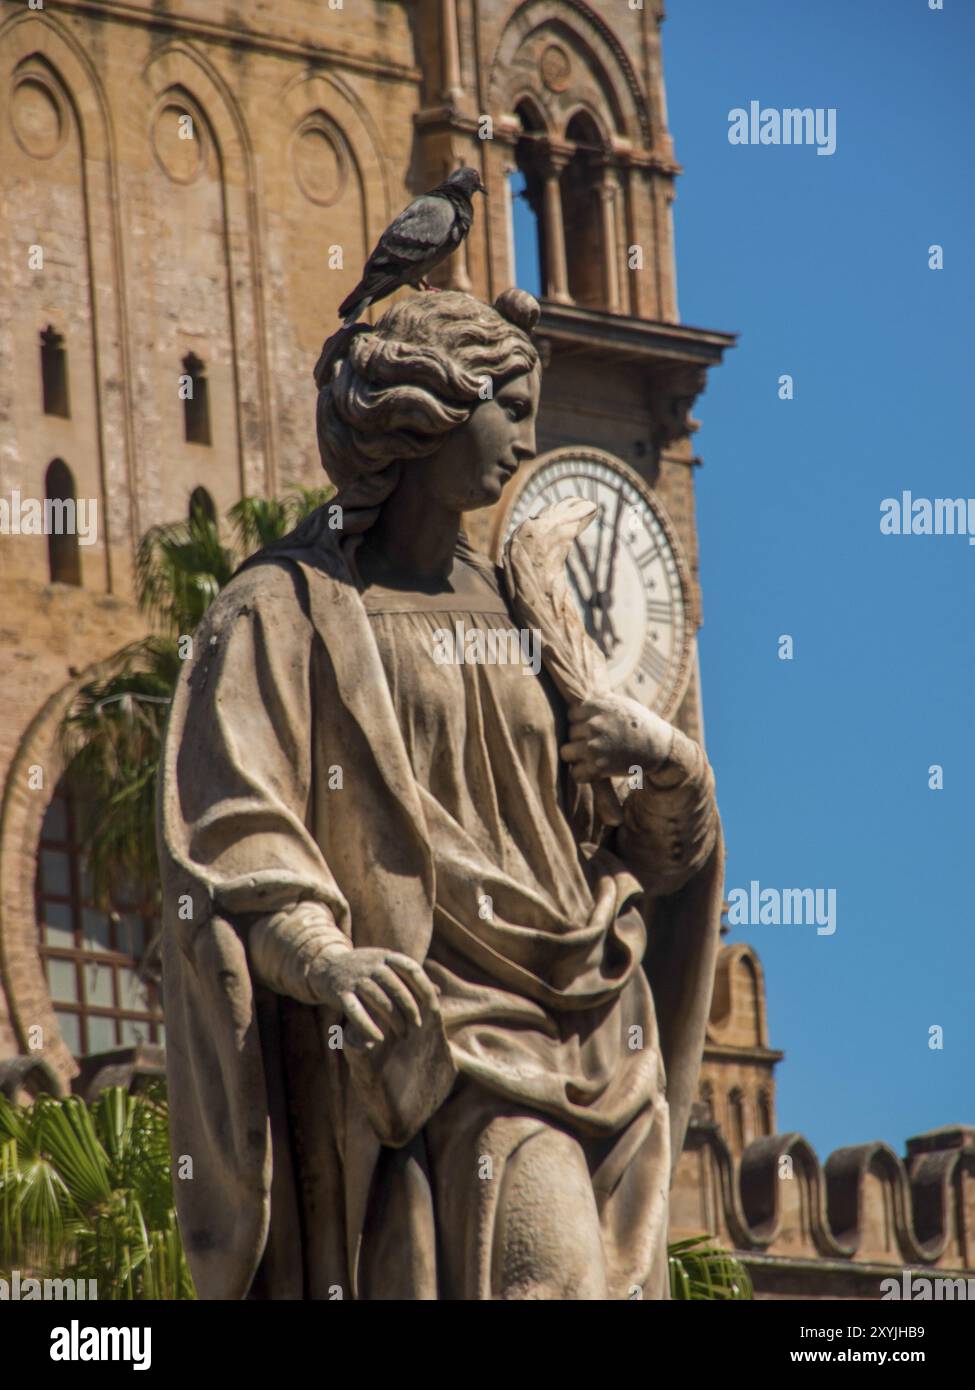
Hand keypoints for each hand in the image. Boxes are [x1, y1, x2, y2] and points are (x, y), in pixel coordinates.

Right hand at [309, 946, 438, 1048]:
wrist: (325, 965)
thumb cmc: (364, 970)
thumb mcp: (386, 967)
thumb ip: (409, 978)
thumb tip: (438, 991)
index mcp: (386, 957)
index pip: (412, 969)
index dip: (425, 988)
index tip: (433, 1008)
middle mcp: (372, 964)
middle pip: (397, 987)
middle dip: (410, 1009)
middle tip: (417, 1026)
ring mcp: (355, 978)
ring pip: (378, 999)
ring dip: (393, 1019)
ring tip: (402, 1035)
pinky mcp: (340, 992)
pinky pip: (355, 1010)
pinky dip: (367, 1025)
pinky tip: (378, 1038)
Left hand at [559, 694, 672, 781]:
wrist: (660, 748)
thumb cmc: (640, 723)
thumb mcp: (621, 703)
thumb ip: (599, 699)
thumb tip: (578, 692)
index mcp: (598, 706)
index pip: (571, 714)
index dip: (580, 722)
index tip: (592, 728)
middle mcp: (594, 725)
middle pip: (569, 733)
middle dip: (580, 739)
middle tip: (595, 743)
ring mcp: (595, 746)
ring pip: (566, 752)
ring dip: (576, 756)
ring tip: (589, 756)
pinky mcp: (599, 767)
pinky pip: (576, 773)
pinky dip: (582, 774)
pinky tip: (592, 770)